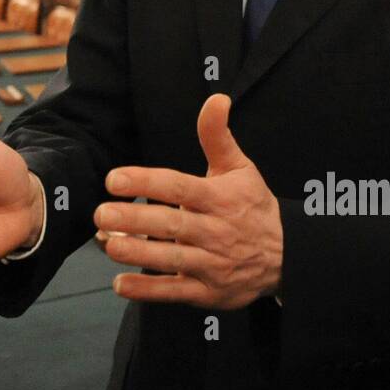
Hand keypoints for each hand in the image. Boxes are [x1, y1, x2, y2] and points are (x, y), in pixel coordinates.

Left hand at [95, 93, 282, 309]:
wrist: (288, 256)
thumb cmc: (253, 206)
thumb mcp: (240, 168)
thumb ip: (217, 135)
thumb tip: (216, 97)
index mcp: (218, 198)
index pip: (178, 187)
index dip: (145, 182)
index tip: (114, 179)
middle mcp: (215, 231)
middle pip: (170, 225)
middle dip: (134, 220)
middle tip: (101, 214)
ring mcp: (212, 264)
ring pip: (171, 260)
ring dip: (137, 254)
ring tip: (107, 245)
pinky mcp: (209, 292)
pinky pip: (175, 292)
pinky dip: (147, 291)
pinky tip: (120, 284)